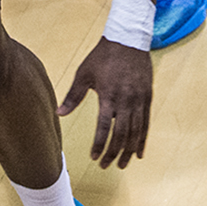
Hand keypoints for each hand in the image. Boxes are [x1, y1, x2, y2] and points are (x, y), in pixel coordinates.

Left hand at [56, 38, 151, 168]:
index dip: (99, 144)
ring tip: (122, 164)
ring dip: (128, 150)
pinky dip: (142, 139)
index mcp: (109, 95)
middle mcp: (126, 100)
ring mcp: (139, 99)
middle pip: (122, 134)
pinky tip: (139, 152)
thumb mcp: (84, 74)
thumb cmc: (103, 56)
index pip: (104, 127)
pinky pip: (146, 123)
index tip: (94, 158)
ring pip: (136, 131)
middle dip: (113, 153)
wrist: (129, 39)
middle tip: (106, 166)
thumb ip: (73, 96)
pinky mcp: (148, 97)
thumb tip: (59, 114)